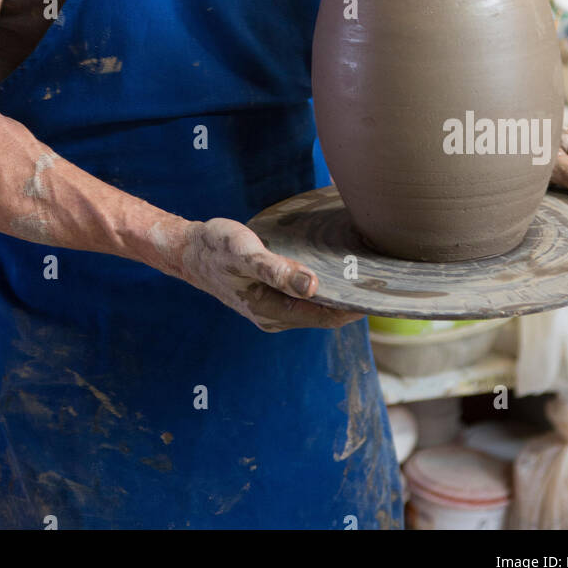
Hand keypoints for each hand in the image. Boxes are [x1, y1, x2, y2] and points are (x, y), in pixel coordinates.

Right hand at [178, 217, 365, 332]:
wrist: (188, 251)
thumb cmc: (216, 249)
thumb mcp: (245, 255)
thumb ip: (276, 271)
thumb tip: (312, 286)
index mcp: (273, 312)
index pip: (326, 317)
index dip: (353, 307)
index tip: (379, 292)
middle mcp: (275, 316)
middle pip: (324, 315)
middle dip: (350, 301)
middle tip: (379, 279)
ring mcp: (272, 308)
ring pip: (315, 306)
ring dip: (336, 294)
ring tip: (362, 274)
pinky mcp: (269, 296)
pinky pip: (303, 297)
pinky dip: (321, 287)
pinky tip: (331, 270)